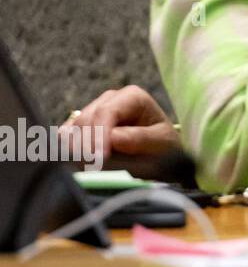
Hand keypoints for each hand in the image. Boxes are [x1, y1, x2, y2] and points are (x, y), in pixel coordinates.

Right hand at [59, 85, 180, 162]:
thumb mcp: (161, 142)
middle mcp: (110, 99)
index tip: (99, 159)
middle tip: (93, 169)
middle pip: (85, 120)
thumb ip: (139, 139)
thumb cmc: (162, 145)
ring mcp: (93, 111)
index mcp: (132, 97)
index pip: (106, 112)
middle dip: (87, 146)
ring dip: (77, 150)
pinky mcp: (82, 126)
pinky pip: (66, 137)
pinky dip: (68, 150)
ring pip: (72, 129)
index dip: (99, 135)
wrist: (159, 152)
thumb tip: (113, 138)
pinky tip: (79, 164)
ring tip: (90, 169)